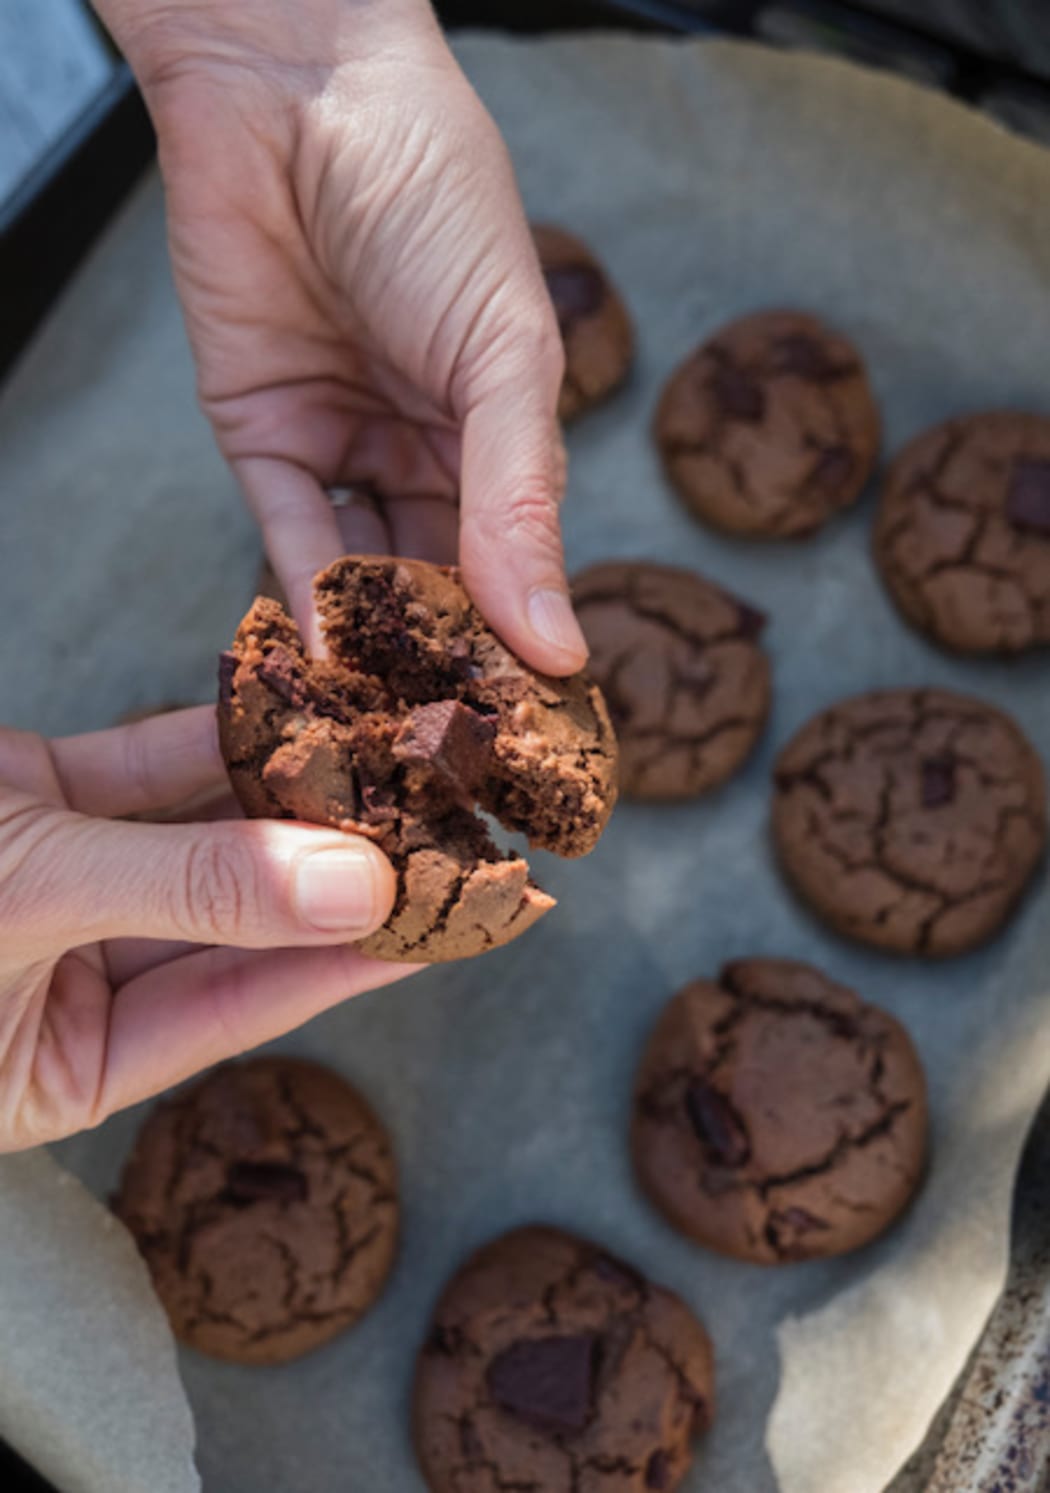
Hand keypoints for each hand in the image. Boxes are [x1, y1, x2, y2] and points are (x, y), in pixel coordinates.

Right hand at [0, 708, 407, 1150]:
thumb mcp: (33, 906)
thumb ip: (192, 891)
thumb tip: (354, 888)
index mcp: (55, 1068)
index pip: (231, 1012)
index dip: (338, 964)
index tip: (436, 922)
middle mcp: (66, 976)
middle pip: (223, 922)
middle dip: (322, 871)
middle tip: (426, 829)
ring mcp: (56, 882)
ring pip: (191, 839)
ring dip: (278, 796)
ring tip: (381, 766)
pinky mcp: (32, 796)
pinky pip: (140, 767)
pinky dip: (208, 738)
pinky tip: (292, 715)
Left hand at [97, 0, 585, 671]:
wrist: (294, 90)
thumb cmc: (434, 196)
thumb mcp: (506, 353)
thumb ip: (521, 500)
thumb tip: (556, 641)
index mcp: (506, 425)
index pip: (522, 557)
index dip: (525, 639)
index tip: (537, 723)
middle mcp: (429, 445)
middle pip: (443, 576)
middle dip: (447, 657)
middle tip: (457, 743)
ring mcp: (346, 441)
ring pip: (366, 567)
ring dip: (376, 640)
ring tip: (392, 719)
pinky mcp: (266, 432)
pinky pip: (288, 529)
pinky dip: (304, 590)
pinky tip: (328, 654)